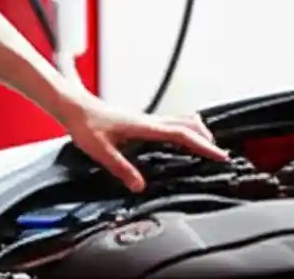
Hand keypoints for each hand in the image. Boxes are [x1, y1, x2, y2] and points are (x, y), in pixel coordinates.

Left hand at [57, 93, 229, 192]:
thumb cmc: (85, 124)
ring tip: (206, 147)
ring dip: (196, 132)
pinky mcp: (140, 121)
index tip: (219, 155)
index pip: (180, 134)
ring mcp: (145, 119)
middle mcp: (148, 120)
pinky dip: (183, 130)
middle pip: (187, 124)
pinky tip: (180, 141)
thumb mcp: (100, 150)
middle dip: (206, 138)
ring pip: (179, 121)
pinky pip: (169, 123)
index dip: (202, 145)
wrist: (74, 107)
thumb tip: (139, 186)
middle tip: (218, 154)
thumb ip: (120, 168)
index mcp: (143, 127)